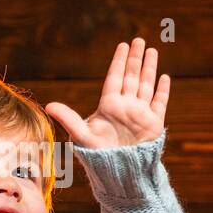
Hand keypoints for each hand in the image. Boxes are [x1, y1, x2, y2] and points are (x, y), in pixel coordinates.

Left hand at [45, 37, 169, 148]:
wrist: (120, 172)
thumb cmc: (98, 155)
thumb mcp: (82, 135)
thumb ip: (68, 118)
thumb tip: (48, 105)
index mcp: (109, 105)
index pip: (115, 77)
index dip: (119, 61)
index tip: (123, 45)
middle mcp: (125, 106)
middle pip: (131, 76)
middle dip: (135, 58)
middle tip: (139, 40)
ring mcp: (140, 113)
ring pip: (146, 85)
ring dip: (149, 68)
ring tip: (152, 50)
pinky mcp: (153, 123)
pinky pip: (159, 102)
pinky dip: (162, 90)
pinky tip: (164, 77)